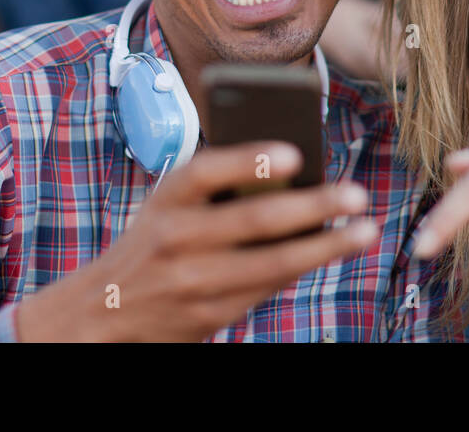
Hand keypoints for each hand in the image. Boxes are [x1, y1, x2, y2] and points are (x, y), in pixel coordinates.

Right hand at [14, 142, 377, 340]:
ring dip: (325, 247)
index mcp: (166, 198)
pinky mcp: (210, 314)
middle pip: (253, 220)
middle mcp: (176, 238)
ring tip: (363, 231)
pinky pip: (266, 287)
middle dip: (312, 207)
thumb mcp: (170, 204)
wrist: (105, 310)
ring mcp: (193, 280)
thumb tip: (293, 170)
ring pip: (271, 263)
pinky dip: (302, 268)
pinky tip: (331, 251)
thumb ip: (218, 187)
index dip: (250, 161)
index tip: (296, 153)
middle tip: (356, 194)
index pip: (207, 172)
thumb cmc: (155, 239)